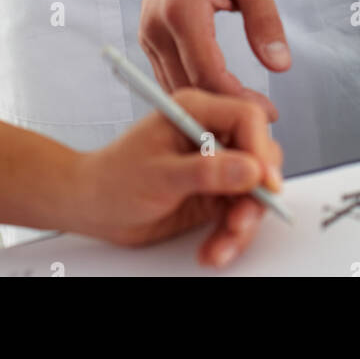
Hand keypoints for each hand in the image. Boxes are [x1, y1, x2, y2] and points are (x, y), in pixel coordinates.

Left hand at [67, 89, 283, 268]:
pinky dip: (230, 236)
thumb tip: (250, 169)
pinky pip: (238, 213)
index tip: (264, 182)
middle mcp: (210, 134)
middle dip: (255, 195)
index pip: (246, 119)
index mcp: (196, 110)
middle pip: (258, 157)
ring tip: (221, 243)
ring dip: (242, 223)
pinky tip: (213, 248)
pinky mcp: (214, 192)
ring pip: (253, 191)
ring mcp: (215, 165)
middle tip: (240, 221)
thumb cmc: (114, 178)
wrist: (95, 206)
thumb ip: (207, 172)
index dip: (261, 150)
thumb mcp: (160, 174)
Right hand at [140, 0, 289, 121]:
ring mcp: (147, 33)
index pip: (208, 73)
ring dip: (207, 106)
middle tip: (260, 120)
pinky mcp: (147, 36)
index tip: (267, 110)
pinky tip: (220, 95)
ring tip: (244, 112)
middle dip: (224, 110)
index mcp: (181, 8)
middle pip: (189, 88)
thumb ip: (265, 21)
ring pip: (174, 88)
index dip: (238, 99)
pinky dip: (192, 91)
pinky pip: (167, 75)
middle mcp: (157, 25)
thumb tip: (280, 65)